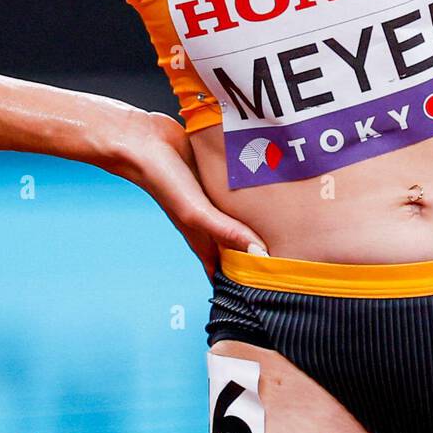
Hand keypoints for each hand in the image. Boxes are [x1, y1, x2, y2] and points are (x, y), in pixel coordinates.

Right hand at [119, 111, 269, 280]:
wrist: (145, 141)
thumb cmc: (164, 181)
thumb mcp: (196, 212)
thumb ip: (226, 232)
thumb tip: (259, 254)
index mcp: (202, 235)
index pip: (223, 268)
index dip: (242, 282)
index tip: (268, 292)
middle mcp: (209, 218)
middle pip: (236, 243)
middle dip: (256, 254)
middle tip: (286, 264)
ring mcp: (213, 197)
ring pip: (239, 217)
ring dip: (258, 223)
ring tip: (286, 230)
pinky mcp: (216, 176)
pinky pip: (238, 191)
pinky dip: (253, 195)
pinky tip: (271, 190)